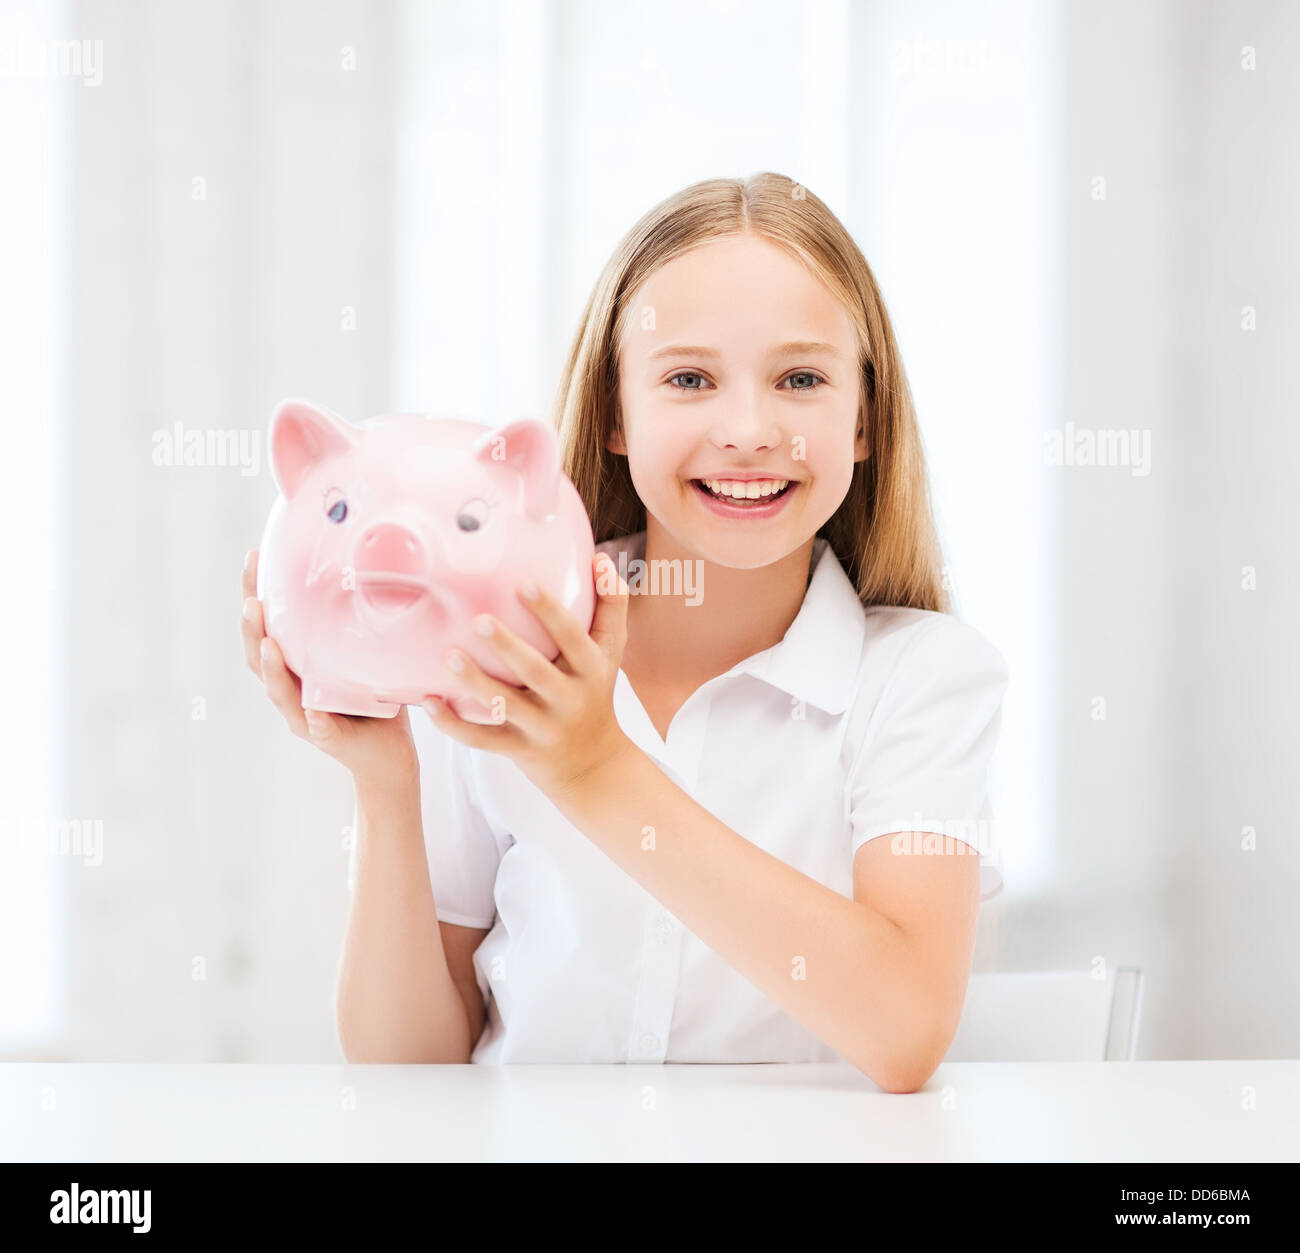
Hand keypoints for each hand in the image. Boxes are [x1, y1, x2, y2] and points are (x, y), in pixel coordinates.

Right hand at [240, 549, 418, 786]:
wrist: (389, 756)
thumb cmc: (374, 704)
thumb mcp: (363, 658)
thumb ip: (357, 626)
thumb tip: (373, 572)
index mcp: (295, 670)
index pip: (266, 629)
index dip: (255, 596)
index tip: (254, 560)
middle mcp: (291, 693)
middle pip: (258, 658)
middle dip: (252, 629)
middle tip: (252, 601)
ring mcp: (306, 719)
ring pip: (280, 693)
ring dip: (272, 669)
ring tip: (269, 645)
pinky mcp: (330, 742)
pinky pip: (320, 730)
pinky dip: (316, 722)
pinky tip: (313, 714)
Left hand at [423, 552, 632, 799]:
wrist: (594, 764)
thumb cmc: (596, 692)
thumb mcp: (611, 651)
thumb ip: (610, 605)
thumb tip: (600, 559)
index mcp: (591, 670)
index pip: (573, 638)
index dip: (551, 612)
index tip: (524, 584)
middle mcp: (568, 700)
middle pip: (537, 672)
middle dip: (508, 647)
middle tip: (479, 620)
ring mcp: (542, 728)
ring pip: (505, 706)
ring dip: (476, 682)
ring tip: (449, 656)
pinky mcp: (518, 750)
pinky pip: (482, 740)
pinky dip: (453, 724)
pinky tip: (429, 702)